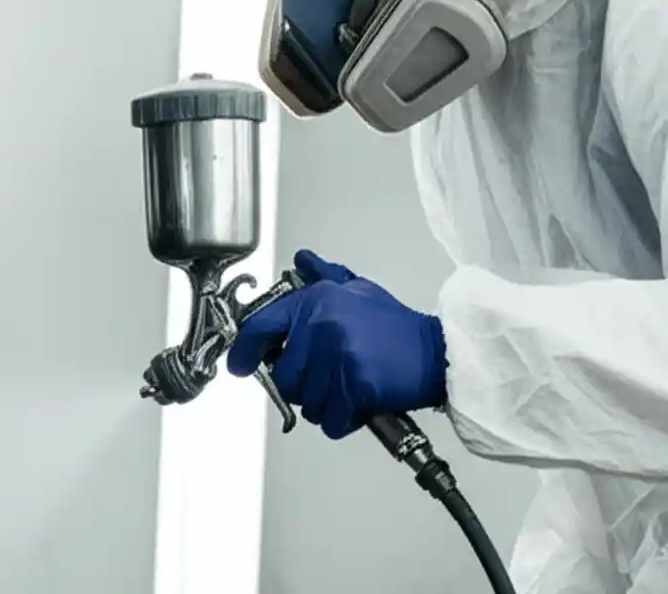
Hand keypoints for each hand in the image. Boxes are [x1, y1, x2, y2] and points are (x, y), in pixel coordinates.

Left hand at [227, 251, 447, 438]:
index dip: (243, 350)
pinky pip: (329, 420)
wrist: (439, 354)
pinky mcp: (354, 385)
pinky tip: (358, 405)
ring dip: (323, 404)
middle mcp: (321, 326)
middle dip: (301, 385)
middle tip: (329, 379)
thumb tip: (302, 259)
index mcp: (316, 301)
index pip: (261, 326)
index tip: (239, 366)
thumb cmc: (398, 328)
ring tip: (348, 388)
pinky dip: (342, 420)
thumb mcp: (358, 291)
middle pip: (283, 376)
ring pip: (304, 401)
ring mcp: (336, 356)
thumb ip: (323, 277)